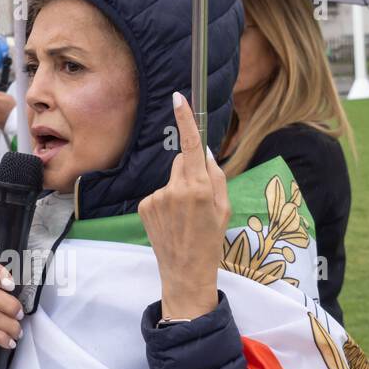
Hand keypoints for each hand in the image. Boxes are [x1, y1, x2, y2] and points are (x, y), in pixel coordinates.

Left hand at [138, 92, 228, 320]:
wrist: (186, 270)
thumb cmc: (210, 239)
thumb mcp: (224, 207)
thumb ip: (215, 176)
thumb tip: (203, 151)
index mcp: (199, 188)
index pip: (191, 145)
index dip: (185, 119)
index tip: (178, 97)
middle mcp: (175, 189)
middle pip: (182, 161)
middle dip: (190, 171)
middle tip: (198, 200)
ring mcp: (157, 198)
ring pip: (170, 179)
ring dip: (177, 190)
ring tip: (183, 217)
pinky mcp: (144, 206)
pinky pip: (157, 193)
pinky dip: (165, 203)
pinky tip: (171, 221)